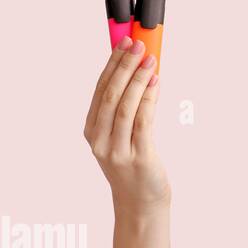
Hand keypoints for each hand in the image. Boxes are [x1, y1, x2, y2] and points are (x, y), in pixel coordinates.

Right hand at [84, 37, 166, 214]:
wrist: (139, 204)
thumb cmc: (132, 166)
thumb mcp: (118, 137)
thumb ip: (123, 109)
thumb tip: (136, 71)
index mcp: (91, 131)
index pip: (100, 90)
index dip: (112, 63)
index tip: (124, 42)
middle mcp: (99, 139)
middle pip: (110, 95)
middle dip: (124, 66)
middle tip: (137, 45)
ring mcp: (117, 150)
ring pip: (125, 106)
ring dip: (137, 79)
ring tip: (149, 59)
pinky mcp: (138, 157)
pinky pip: (143, 121)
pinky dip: (148, 98)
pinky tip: (155, 82)